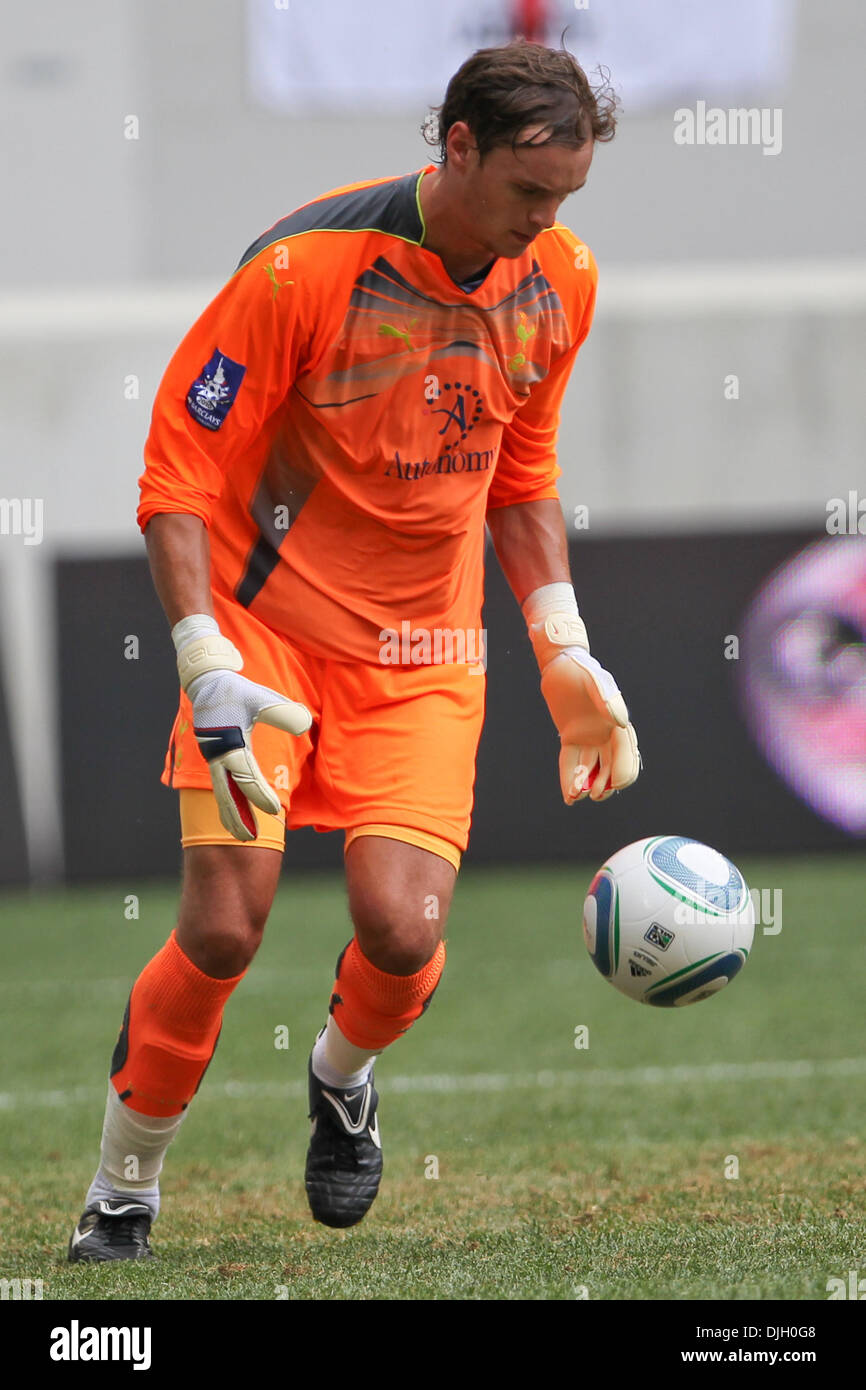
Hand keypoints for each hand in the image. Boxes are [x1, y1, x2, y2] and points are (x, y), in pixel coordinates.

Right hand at [176, 627, 311, 840]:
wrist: (206, 682)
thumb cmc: (236, 690)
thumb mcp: (260, 697)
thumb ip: (282, 711)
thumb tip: (305, 723)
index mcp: (229, 743)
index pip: (246, 776)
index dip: (259, 795)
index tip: (274, 810)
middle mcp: (218, 755)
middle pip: (227, 794)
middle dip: (239, 817)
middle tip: (250, 839)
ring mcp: (214, 758)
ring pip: (221, 794)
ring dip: (231, 815)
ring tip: (243, 836)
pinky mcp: (214, 757)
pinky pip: (221, 786)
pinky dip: (227, 803)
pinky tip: (235, 816)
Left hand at [540, 646, 639, 802]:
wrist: (561, 664)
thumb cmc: (581, 670)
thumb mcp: (596, 681)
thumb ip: (608, 699)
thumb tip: (621, 722)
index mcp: (617, 724)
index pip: (625, 754)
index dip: (622, 772)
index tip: (613, 784)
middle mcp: (605, 734)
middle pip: (611, 767)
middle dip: (605, 785)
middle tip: (595, 796)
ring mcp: (588, 738)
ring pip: (591, 769)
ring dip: (586, 785)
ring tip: (575, 795)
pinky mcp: (571, 738)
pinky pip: (572, 762)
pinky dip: (570, 778)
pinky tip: (568, 796)